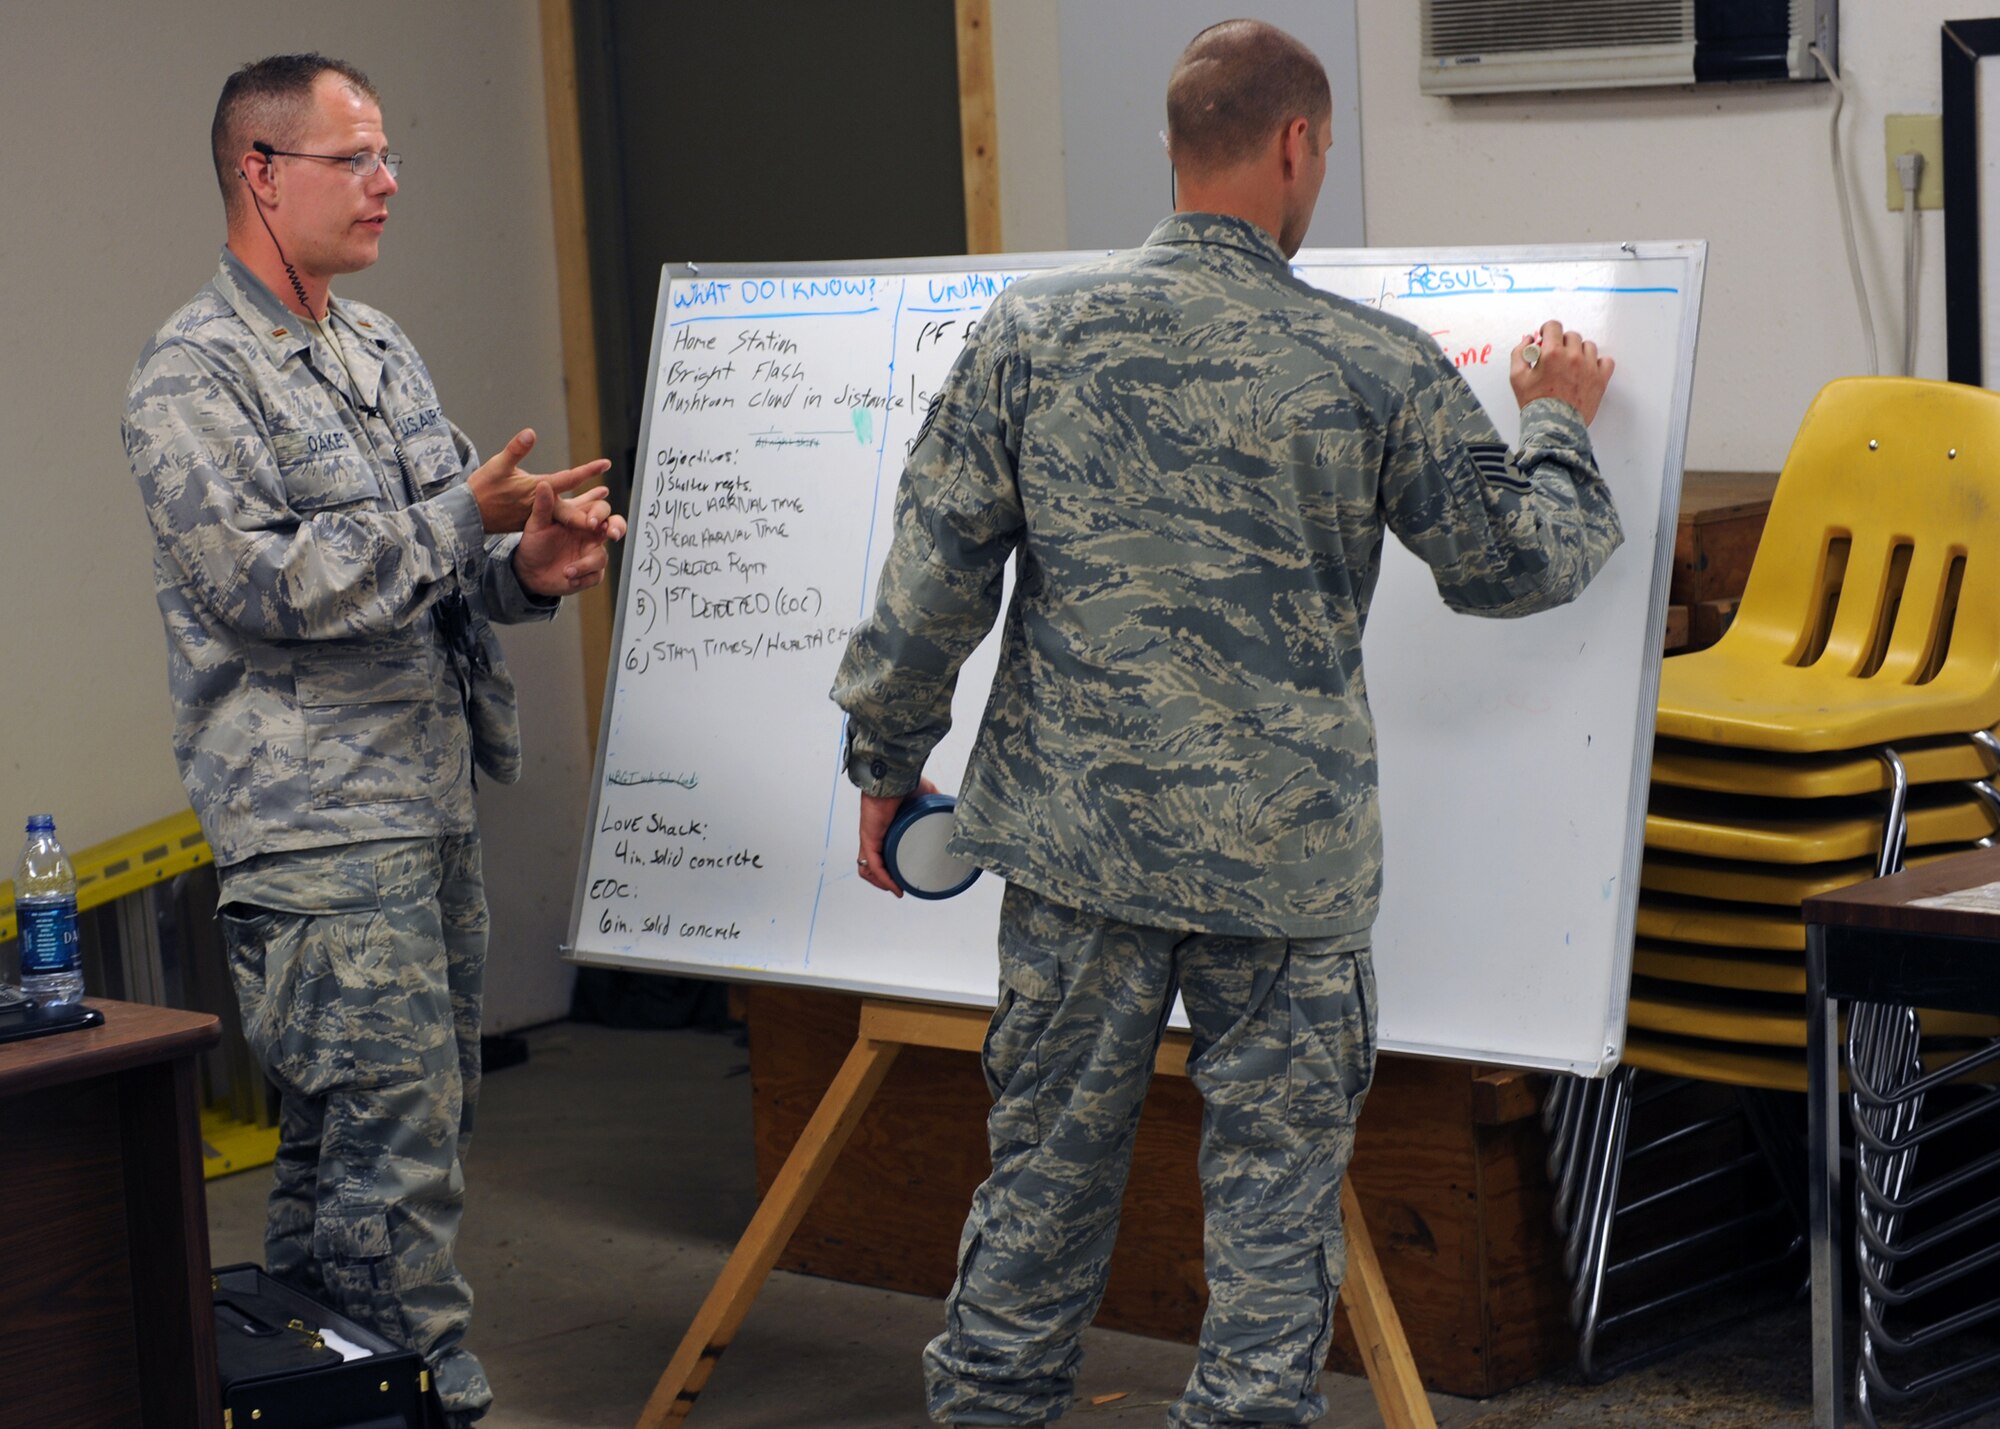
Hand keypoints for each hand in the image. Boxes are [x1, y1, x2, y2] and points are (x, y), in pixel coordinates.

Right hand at [468, 428, 614, 532]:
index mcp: (536, 490)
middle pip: (574, 507)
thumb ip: (516, 449)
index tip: (606, 463)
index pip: (568, 479)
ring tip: (603, 497)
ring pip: (566, 513)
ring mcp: (537, 516)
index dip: (588, 471)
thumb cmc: (483, 487)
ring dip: (585, 506)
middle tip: (612, 502)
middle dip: (593, 505)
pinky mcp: (532, 522)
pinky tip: (582, 510)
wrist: (469, 514)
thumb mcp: (498, 464)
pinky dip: (570, 514)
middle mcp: (540, 506)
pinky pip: (555, 519)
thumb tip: (530, 433)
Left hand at [512, 482, 627, 597]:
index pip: (600, 509)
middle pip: (616, 526)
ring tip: (566, 570)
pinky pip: (595, 576)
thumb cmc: (535, 543)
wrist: (529, 570)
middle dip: (618, 528)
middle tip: (612, 534)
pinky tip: (569, 578)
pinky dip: (583, 578)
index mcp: (581, 519)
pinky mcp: (589, 574)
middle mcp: (590, 535)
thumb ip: (543, 505)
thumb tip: (543, 484)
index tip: (591, 522)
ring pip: (601, 557)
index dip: (600, 514)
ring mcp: (591, 554)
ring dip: (585, 564)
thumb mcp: (536, 524)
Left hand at [856, 779, 938, 896]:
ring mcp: (870, 837)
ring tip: (895, 889)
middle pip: (872, 862)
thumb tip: (955, 809)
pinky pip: (874, 865)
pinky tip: (895, 888)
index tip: (903, 873)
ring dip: (881, 881)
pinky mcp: (870, 839)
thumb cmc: (906, 783)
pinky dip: (884, 879)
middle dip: (884, 877)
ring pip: (869, 867)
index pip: (881, 849)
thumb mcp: (927, 796)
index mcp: (886, 826)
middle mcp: (875, 834)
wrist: (895, 777)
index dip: (888, 863)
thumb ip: (938, 803)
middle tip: (900, 885)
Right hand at [1511, 321, 1614, 425]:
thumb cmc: (1536, 404)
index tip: (1546, 337)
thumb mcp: (1517, 377)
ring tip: (1571, 366)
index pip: (1554, 326)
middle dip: (1562, 343)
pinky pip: (1605, 361)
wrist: (1554, 426)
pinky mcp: (1600, 379)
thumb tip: (1529, 340)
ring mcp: (1589, 367)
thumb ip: (1519, 353)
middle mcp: (1573, 357)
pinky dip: (1597, 363)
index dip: (1548, 330)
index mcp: (1552, 354)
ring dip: (1579, 352)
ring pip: (1588, 346)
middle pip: (1571, 336)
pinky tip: (1587, 370)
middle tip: (1556, 357)